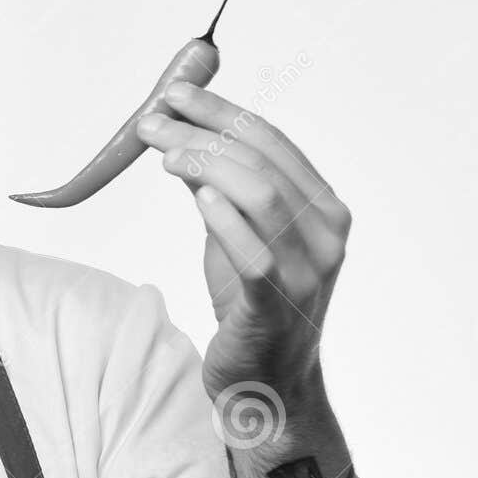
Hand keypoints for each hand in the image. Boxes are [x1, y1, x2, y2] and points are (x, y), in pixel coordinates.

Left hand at [134, 81, 351, 418]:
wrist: (265, 385)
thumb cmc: (250, 305)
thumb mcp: (232, 236)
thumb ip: (216, 188)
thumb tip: (179, 135)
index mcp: (323, 208)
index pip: (272, 141)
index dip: (221, 111)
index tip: (175, 92)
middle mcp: (326, 235)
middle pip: (262, 162)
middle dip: (203, 132)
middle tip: (151, 121)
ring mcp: (308, 272)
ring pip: (261, 197)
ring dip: (206, 164)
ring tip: (163, 152)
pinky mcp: (278, 307)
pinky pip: (257, 256)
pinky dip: (227, 220)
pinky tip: (198, 196)